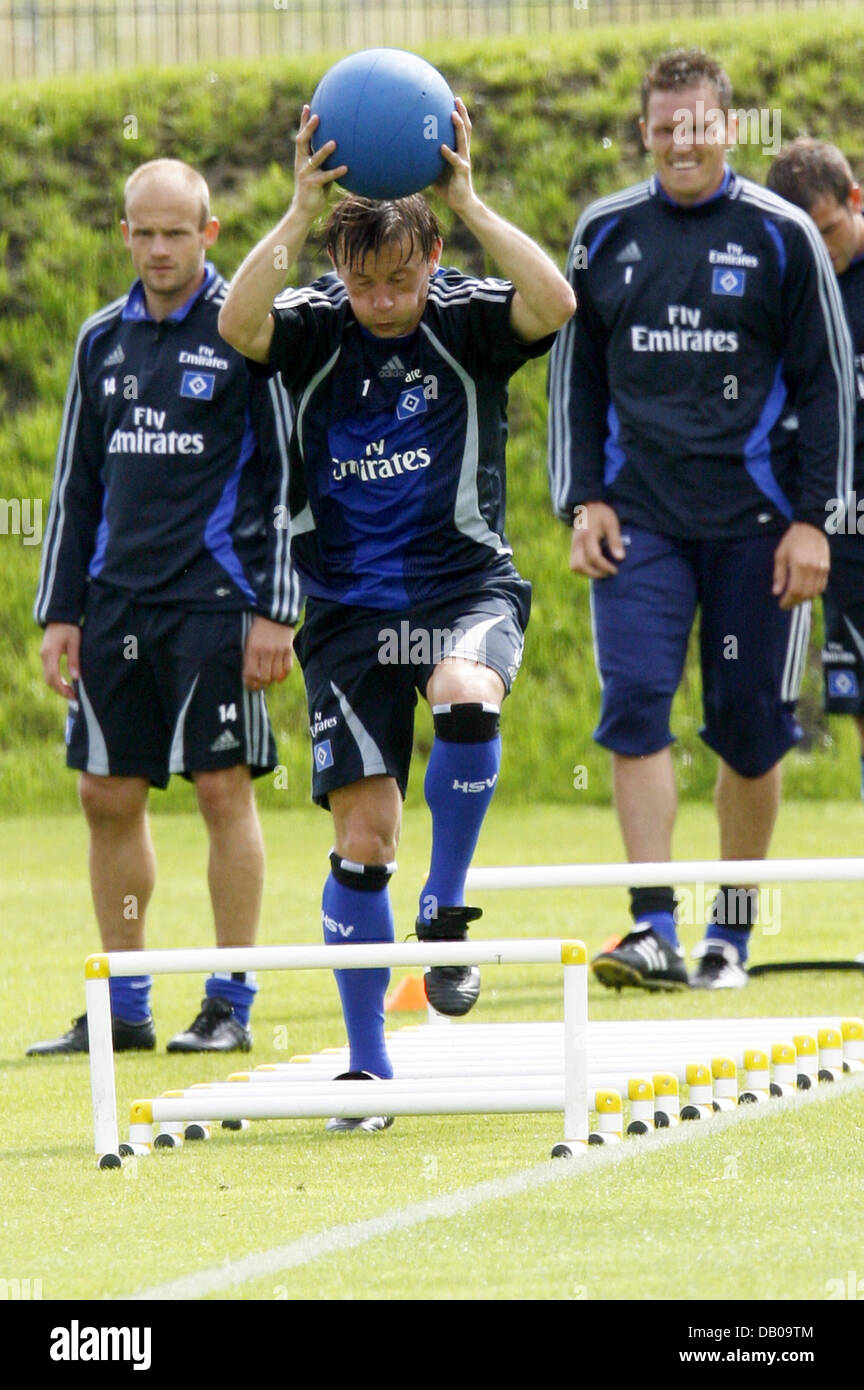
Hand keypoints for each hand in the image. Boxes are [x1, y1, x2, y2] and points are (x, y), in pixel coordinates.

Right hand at [40, 623, 80, 698]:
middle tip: (74, 698)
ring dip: (58, 686)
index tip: (73, 696)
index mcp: (50, 653)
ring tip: (71, 693)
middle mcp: (44, 656)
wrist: (60, 616)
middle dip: (60, 691)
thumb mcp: (75, 642)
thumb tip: (75, 677)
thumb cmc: (70, 628)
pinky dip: (56, 680)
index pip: (53, 677)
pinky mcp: (46, 655)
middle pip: (49, 680)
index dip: (62, 689)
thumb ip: (74, 659)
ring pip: (47, 677)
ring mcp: (43, 655)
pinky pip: (48, 671)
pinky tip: (66, 684)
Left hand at [243, 616, 294, 689]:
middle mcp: (266, 652)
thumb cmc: (258, 628)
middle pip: (264, 677)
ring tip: (268, 681)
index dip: (249, 683)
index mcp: (253, 649)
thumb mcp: (248, 640)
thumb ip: (249, 656)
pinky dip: (283, 675)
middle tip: (258, 686)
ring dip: (271, 681)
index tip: (249, 686)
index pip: (250, 673)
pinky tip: (279, 676)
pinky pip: (287, 669)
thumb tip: (250, 675)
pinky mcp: (288, 650)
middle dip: (260, 685)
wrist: (274, 614)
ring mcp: (278, 651)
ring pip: (276, 675)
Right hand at [291, 106, 347, 221]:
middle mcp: (301, 162)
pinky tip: (346, 168)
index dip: (303, 122)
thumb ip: (326, 160)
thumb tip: (342, 147)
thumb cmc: (315, 188)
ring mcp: (305, 173)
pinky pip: (326, 177)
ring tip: (334, 143)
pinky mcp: (312, 184)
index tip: (307, 106)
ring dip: (324, 151)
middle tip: (317, 117)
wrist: (304, 209)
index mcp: (302, 157)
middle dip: (309, 129)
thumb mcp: (319, 170)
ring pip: (315, 159)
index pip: (302, 136)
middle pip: (302, 142)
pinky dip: (336, 172)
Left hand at [431, 99, 475, 213]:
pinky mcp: (462, 171)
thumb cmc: (448, 188)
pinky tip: (441, 147)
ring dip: (458, 126)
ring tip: (452, 115)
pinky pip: (455, 160)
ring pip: (463, 140)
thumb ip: (427, 161)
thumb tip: (409, 154)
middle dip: (462, 113)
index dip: (459, 114)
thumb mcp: (435, 171)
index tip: (453, 100)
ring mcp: (464, 160)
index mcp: (459, 151)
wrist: (462, 204)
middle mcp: (464, 152)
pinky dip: (448, 153)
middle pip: (466, 128)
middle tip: (457, 99)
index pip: (461, 129)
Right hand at [570, 502, 624, 577]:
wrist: (588, 507)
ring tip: (601, 572)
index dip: (605, 566)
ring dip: (588, 573)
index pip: (594, 556)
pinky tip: (594, 568)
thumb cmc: (602, 514)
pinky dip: (583, 570)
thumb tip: (620, 558)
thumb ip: (615, 540)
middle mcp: (578, 542)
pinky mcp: (572, 548)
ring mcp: (573, 546)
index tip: (615, 570)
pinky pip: (574, 565)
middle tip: (608, 572)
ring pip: (575, 567)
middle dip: (595, 573)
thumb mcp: (611, 523)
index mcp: (588, 535)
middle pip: (581, 565)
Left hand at [772, 522, 829, 608]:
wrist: (811, 527)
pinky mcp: (827, 568)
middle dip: (795, 602)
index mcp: (799, 565)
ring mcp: (821, 569)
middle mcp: (812, 569)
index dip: (788, 601)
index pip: (794, 590)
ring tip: (795, 599)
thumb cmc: (792, 540)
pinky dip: (813, 592)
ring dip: (804, 599)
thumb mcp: (780, 555)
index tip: (781, 605)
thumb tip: (776, 592)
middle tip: (787, 604)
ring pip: (814, 592)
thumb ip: (779, 575)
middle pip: (805, 594)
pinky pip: (822, 586)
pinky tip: (805, 592)